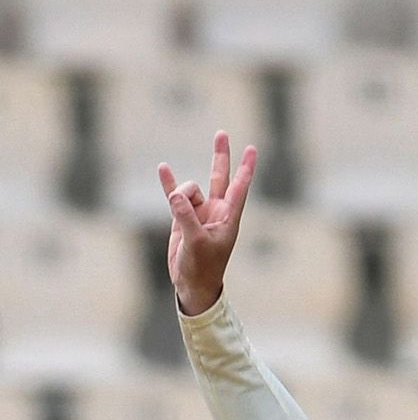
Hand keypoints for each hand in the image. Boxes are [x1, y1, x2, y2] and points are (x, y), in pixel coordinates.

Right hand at [157, 131, 256, 317]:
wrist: (192, 284)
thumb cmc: (202, 268)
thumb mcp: (196, 243)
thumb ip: (186, 218)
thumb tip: (175, 195)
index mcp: (228, 218)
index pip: (239, 187)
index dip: (246, 168)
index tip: (252, 149)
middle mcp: (216, 212)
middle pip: (220, 177)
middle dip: (221, 156)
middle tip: (222, 134)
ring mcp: (199, 213)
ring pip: (189, 190)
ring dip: (180, 195)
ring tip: (178, 216)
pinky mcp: (182, 218)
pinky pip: (174, 195)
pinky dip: (169, 184)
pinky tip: (163, 168)